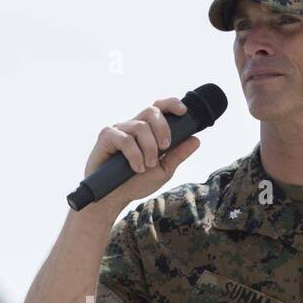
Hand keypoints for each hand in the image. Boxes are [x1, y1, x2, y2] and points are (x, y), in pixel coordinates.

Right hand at [83, 97, 200, 212]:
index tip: (183, 112)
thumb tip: (196, 140)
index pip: (159, 108)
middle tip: (165, 148)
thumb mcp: (163, 171)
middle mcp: (133, 126)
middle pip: (151, 111)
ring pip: (140, 127)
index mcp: (147, 130)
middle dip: (163, 129)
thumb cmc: (135, 183)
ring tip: (147, 166)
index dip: (171, 104)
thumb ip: (178, 155)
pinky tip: (136, 168)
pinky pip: (125, 139)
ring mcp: (119, 130)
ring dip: (149, 148)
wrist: (114, 198)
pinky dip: (134, 154)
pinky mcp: (106, 137)